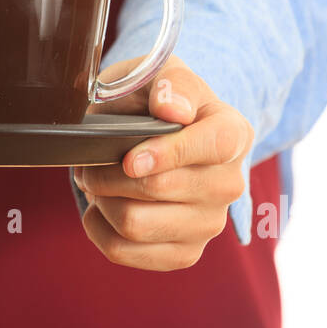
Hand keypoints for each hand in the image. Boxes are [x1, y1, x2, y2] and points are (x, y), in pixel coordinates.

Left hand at [74, 56, 252, 270]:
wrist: (152, 134)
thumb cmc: (155, 101)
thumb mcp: (160, 73)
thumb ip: (170, 82)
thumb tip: (173, 109)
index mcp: (234, 133)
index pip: (214, 147)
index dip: (168, 154)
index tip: (129, 158)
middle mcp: (230, 183)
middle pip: (161, 189)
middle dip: (110, 173)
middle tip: (92, 159)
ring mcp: (210, 224)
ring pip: (136, 224)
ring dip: (101, 199)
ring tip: (96, 179)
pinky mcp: (185, 253)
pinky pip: (125, 252)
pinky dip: (98, 228)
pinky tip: (100, 207)